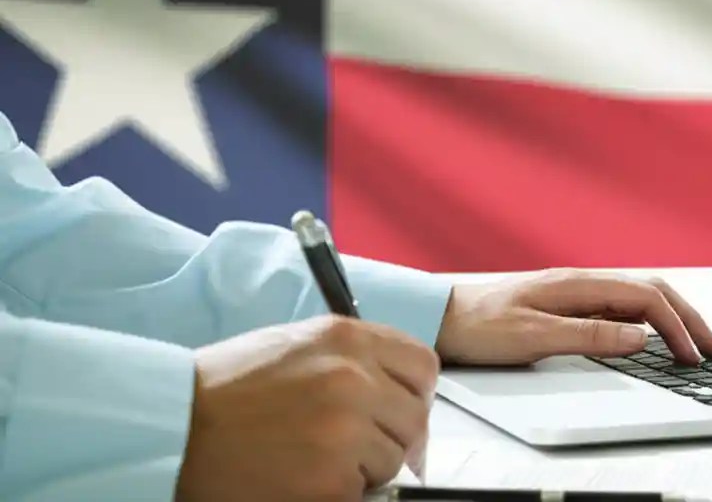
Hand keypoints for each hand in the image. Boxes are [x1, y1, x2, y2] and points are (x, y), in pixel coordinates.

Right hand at [175, 316, 438, 501]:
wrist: (173, 427)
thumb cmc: (226, 389)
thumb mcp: (297, 345)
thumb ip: (354, 360)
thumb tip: (397, 393)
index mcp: (348, 340)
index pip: (423, 367)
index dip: (414, 394)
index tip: (400, 411)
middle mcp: (354, 380)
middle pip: (414, 419)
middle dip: (391, 437)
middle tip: (354, 448)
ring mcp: (346, 432)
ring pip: (391, 460)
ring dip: (363, 468)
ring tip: (313, 459)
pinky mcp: (333, 481)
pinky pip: (363, 493)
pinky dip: (339, 493)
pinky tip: (302, 478)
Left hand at [435, 268, 711, 365]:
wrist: (443, 317)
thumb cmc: (481, 326)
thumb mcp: (535, 336)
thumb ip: (589, 335)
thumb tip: (639, 336)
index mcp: (579, 284)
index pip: (647, 298)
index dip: (676, 326)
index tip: (693, 357)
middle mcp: (584, 281)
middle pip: (653, 290)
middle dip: (689, 318)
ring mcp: (578, 291)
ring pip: (641, 295)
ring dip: (673, 316)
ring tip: (695, 342)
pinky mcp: (570, 303)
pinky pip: (623, 304)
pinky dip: (651, 318)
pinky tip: (656, 335)